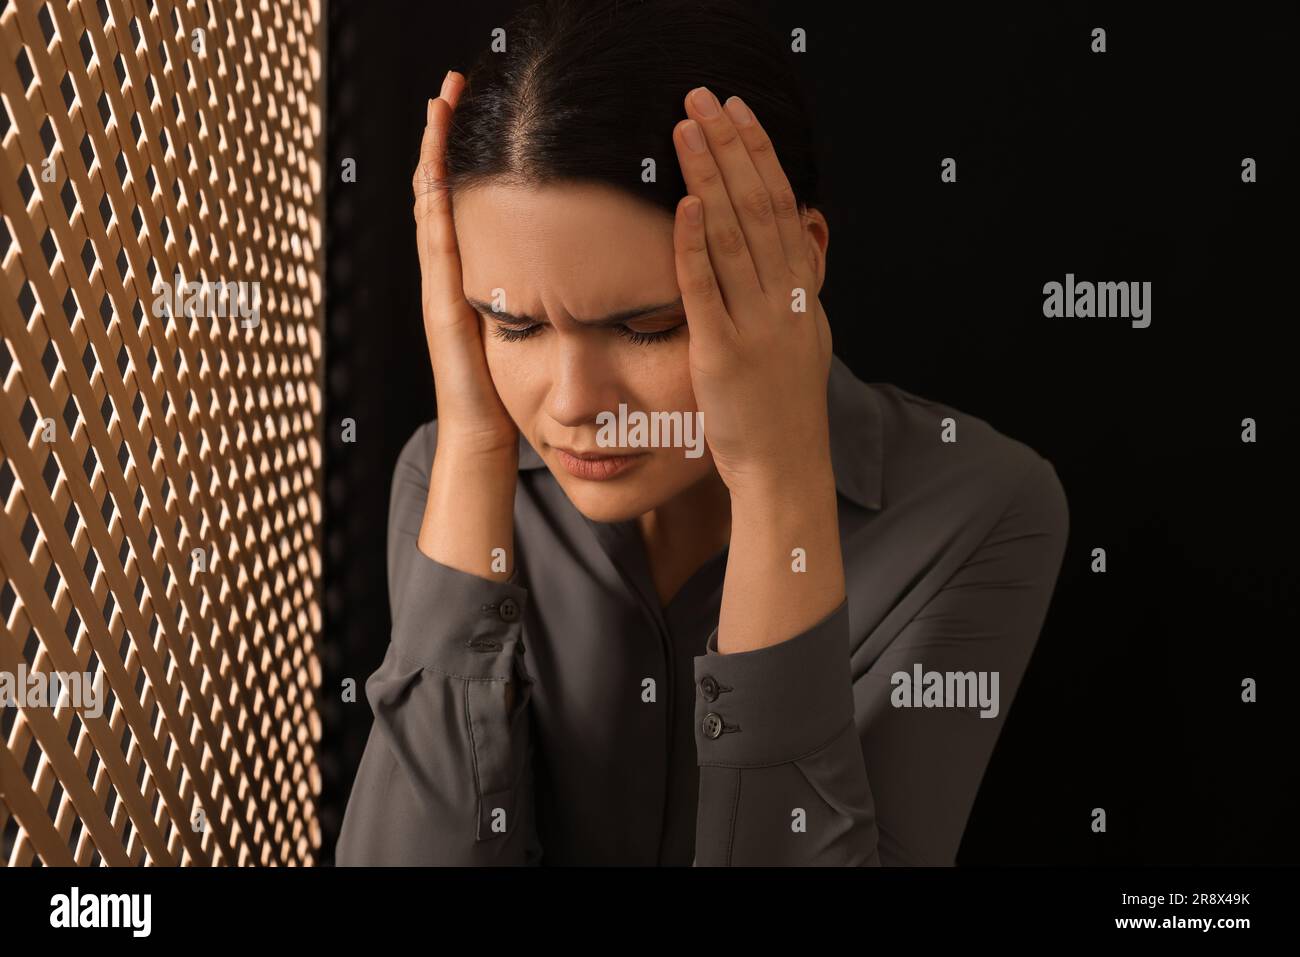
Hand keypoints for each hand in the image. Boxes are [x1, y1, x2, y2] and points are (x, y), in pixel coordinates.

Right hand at [414, 71, 518, 458]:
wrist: (482, 439)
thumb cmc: (507, 394)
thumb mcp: (523, 331)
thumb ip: (531, 297)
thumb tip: (565, 267)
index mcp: (466, 278)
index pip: (461, 204)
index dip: (462, 158)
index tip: (472, 112)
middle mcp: (446, 275)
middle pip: (439, 192)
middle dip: (443, 140)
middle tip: (451, 88)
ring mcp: (439, 288)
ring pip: (432, 207)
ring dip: (434, 156)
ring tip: (440, 107)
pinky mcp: (444, 306)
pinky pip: (438, 244)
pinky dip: (436, 203)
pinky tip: (438, 170)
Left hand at [670, 87, 834, 500]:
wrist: (787, 469)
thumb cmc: (784, 407)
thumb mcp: (803, 336)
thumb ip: (799, 283)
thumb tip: (802, 230)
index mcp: (803, 293)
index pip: (782, 206)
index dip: (759, 155)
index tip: (736, 113)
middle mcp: (785, 301)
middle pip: (758, 208)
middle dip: (729, 148)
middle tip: (702, 100)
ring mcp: (757, 327)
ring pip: (735, 237)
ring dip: (710, 178)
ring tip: (684, 131)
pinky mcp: (724, 356)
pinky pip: (708, 292)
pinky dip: (696, 247)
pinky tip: (683, 206)